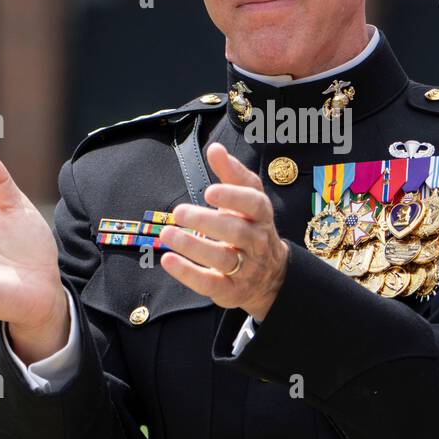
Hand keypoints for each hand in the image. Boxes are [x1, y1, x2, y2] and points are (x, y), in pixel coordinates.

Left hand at [158, 142, 289, 321]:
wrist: (271, 277)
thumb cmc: (252, 229)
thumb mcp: (249, 201)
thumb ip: (232, 174)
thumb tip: (215, 148)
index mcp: (261, 217)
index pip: (254, 204)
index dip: (233, 197)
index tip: (209, 191)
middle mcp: (257, 243)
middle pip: (236, 232)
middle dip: (207, 221)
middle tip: (178, 212)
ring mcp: (245, 269)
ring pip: (222, 259)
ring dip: (193, 246)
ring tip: (167, 234)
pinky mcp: (230, 290)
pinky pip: (209, 284)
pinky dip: (188, 273)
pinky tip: (168, 261)